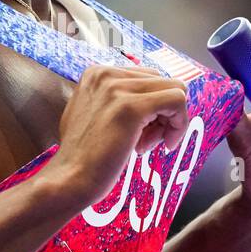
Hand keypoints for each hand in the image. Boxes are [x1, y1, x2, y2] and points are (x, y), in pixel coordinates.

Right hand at [45, 65, 190, 206]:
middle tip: (146, 141)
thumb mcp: (95, 113)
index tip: (141, 133)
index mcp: (97, 72)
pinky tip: (165, 145)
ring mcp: (118, 88)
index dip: (152, 107)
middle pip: (163, 82)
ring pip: (175, 89)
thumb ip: (117, 99)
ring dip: (170, 121)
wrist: (70, 179)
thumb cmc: (84, 155)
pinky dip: (180, 124)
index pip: (148, 78)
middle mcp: (106, 73)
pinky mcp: (132, 107)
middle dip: (162, 113)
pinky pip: (178, 101)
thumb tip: (152, 97)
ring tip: (147, 144)